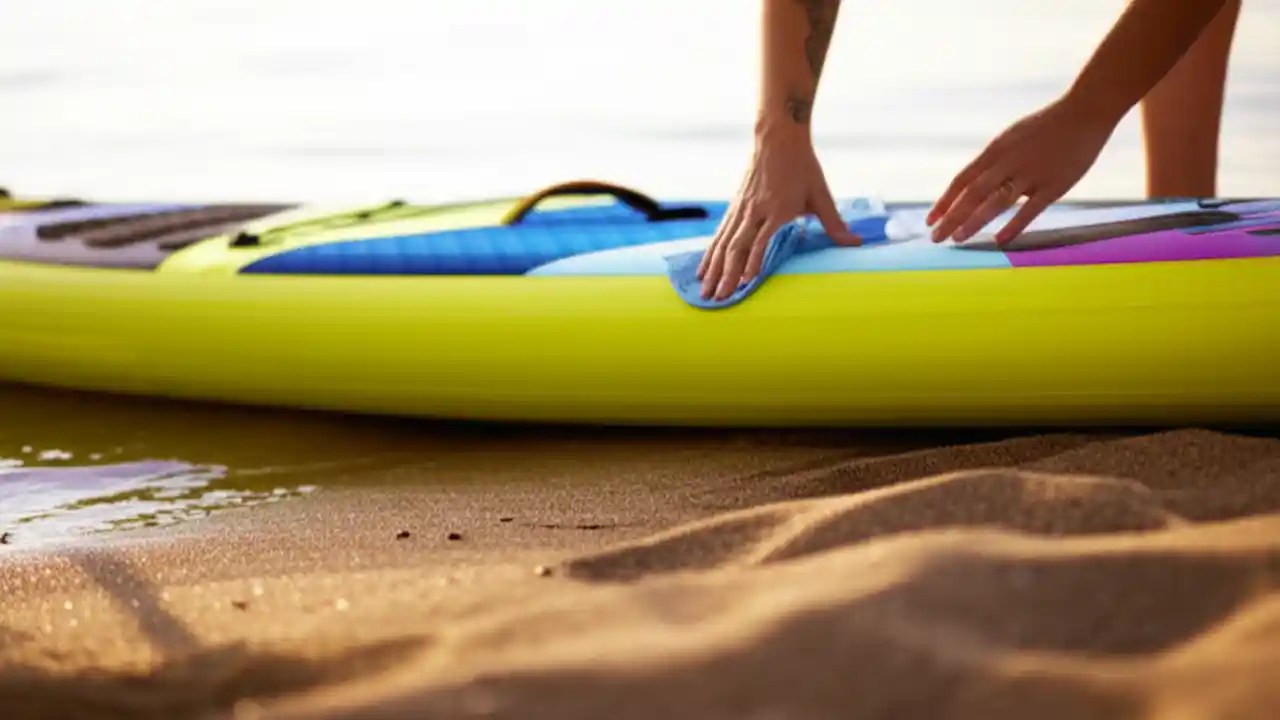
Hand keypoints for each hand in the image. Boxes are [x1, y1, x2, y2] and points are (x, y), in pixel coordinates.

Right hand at [698, 127, 858, 300]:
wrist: (777, 138)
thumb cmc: (802, 166)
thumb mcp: (821, 195)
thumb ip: (835, 223)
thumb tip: (856, 243)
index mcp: (776, 210)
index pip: (759, 241)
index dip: (752, 263)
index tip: (745, 283)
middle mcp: (754, 211)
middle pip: (735, 248)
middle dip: (725, 276)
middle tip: (717, 299)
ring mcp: (741, 210)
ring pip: (722, 244)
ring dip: (713, 270)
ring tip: (704, 292)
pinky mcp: (734, 208)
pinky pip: (719, 235)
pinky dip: (709, 254)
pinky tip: (703, 269)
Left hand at [926, 95, 1119, 244]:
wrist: (1085, 113)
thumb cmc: (1045, 128)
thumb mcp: (1011, 138)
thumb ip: (993, 162)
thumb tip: (972, 186)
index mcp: (996, 150)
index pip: (962, 180)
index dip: (944, 201)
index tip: (929, 220)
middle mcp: (1008, 162)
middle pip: (972, 194)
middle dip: (951, 217)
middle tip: (935, 238)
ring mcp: (1031, 175)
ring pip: (996, 202)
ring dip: (974, 222)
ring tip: (957, 239)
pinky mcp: (1054, 186)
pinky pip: (1030, 210)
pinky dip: (1013, 226)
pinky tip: (998, 240)